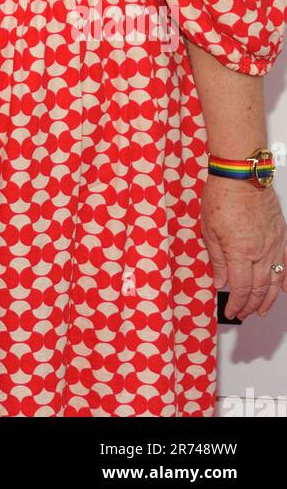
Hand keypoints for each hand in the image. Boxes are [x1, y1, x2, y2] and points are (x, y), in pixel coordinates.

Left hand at [201, 178, 286, 318]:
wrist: (241, 175)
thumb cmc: (222, 196)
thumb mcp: (209, 230)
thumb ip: (216, 259)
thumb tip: (219, 281)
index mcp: (240, 252)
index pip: (241, 288)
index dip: (237, 304)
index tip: (232, 311)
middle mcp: (260, 251)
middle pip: (259, 288)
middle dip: (251, 305)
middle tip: (244, 313)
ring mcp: (274, 244)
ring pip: (275, 280)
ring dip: (269, 298)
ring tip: (263, 310)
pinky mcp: (281, 235)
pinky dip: (286, 278)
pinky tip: (284, 289)